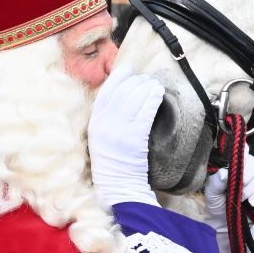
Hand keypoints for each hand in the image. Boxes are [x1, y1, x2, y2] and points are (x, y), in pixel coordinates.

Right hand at [89, 74, 165, 209]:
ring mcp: (121, 129)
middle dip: (136, 81)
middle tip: (146, 78)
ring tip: (155, 85)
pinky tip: (158, 94)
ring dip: (147, 87)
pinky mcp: (136, 137)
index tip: (128, 68)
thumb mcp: (100, 135)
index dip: (118, 77)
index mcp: (95, 122)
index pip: (106, 92)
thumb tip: (122, 91)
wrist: (117, 184)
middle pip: (123, 92)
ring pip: (136, 98)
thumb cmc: (111, 159)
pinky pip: (146, 111)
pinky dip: (153, 99)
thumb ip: (107, 116)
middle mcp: (106, 123)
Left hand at [201, 154, 253, 226]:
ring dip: (252, 189)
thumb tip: (223, 173)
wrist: (224, 226)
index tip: (243, 151)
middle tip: (238, 191)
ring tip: (242, 200)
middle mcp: (245, 170)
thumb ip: (215, 183)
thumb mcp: (211, 195)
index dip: (243, 149)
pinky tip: (253, 203)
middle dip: (247, 177)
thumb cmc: (216, 206)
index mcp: (231, 165)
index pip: (240, 151)